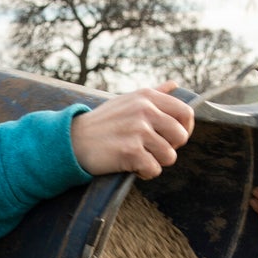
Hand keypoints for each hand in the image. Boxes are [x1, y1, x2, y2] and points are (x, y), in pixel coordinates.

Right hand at [69, 81, 193, 179]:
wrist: (72, 141)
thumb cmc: (102, 123)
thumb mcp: (126, 101)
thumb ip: (154, 93)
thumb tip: (174, 84)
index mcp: (147, 96)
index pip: (185, 113)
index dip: (185, 130)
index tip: (173, 139)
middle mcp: (144, 110)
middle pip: (181, 136)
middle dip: (170, 148)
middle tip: (152, 150)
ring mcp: (138, 130)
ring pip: (169, 156)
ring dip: (155, 162)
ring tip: (138, 157)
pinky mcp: (130, 151)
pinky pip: (154, 169)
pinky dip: (144, 173)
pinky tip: (131, 166)